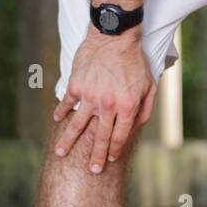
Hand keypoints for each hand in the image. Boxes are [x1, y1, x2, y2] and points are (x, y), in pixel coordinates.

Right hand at [52, 27, 156, 173]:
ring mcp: (90, 97)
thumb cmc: (134, 60)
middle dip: (95, 156)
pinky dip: (61, 112)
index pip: (120, 136)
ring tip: (61, 153)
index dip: (115, 149)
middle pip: (100, 137)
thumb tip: (137, 126)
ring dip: (69, 141)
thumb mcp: (149, 85)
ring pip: (77, 125)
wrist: (115, 36)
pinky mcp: (76, 86)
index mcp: (127, 107)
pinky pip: (67, 103)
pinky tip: (57, 120)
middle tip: (91, 170)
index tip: (109, 159)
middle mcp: (107, 106)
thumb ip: (145, 108)